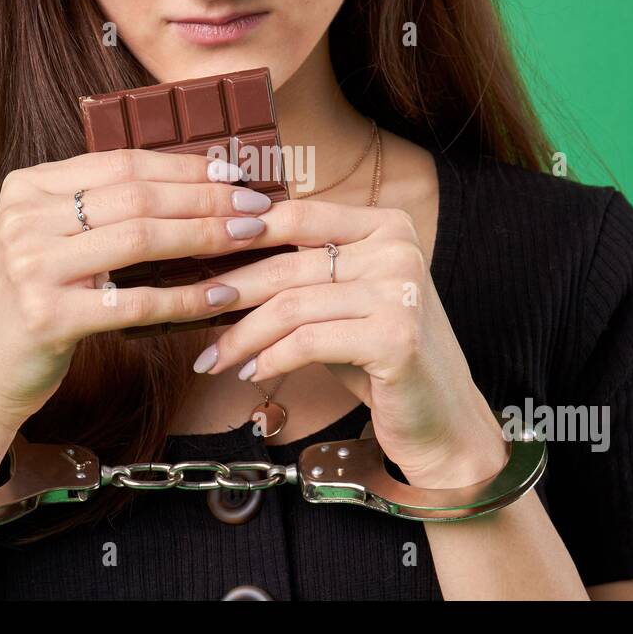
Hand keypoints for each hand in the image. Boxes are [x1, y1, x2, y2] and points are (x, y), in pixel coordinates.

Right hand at [0, 149, 276, 427]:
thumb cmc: (29, 305)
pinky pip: (134, 301)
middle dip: (207, 197)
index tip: (235, 172)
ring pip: (140, 239)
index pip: (121, 163)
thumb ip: (97, 212)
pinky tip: (221, 295)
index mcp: (27, 187)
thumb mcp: (49, 242)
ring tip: (250, 236)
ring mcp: (29, 265)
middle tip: (257, 205)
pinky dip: (184, 298)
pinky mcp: (45, 316)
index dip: (185, 166)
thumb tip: (188, 185)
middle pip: (136, 195)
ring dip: (205, 235)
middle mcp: (24, 218)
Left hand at [188, 198, 509, 485]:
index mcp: (387, 225)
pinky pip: (308, 342)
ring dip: (242, 336)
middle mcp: (398, 249)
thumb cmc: (380, 357)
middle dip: (231, 289)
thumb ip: (303, 271)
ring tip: (214, 358)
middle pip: (288, 265)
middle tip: (192, 306)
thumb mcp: (343, 301)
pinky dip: (271, 359)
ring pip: (291, 306)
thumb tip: (221, 255)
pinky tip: (253, 373)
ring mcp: (399, 291)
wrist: (441, 418)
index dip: (243, 230)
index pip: (299, 215)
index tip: (198, 250)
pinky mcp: (394, 336)